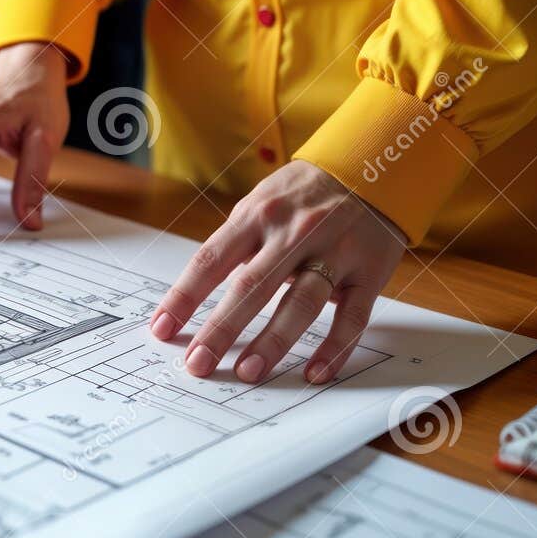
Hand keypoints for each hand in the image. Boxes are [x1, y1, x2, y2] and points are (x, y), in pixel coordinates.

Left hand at [150, 161, 404, 383]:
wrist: (374, 165)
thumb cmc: (304, 193)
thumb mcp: (261, 202)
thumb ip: (235, 244)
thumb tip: (195, 293)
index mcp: (258, 216)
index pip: (211, 260)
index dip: (183, 296)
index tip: (162, 329)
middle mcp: (295, 233)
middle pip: (252, 287)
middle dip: (221, 329)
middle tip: (197, 364)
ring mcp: (335, 253)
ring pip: (301, 303)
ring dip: (273, 342)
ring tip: (247, 372)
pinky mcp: (369, 272)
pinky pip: (352, 317)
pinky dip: (334, 349)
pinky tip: (314, 373)